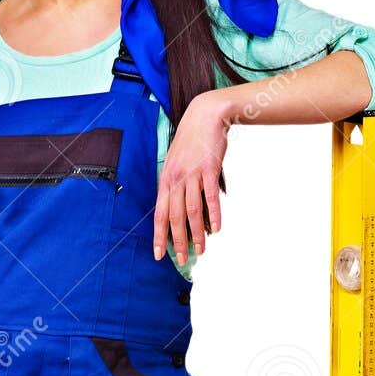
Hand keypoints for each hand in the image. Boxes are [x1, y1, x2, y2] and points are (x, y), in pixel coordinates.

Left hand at [154, 93, 231, 266]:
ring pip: (192, 211)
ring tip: (201, 250)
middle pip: (175, 217)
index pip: (159, 214)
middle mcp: (176, 179)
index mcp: (166, 180)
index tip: (158, 255)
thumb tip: (181, 210)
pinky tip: (216, 229)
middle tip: (181, 260)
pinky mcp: (208, 169)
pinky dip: (214, 214)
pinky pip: (210, 196)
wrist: (204, 116)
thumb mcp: (176, 164)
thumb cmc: (191, 142)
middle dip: (177, 241)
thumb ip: (176, 186)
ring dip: (196, 233)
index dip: (158, 236)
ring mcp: (192, 174)